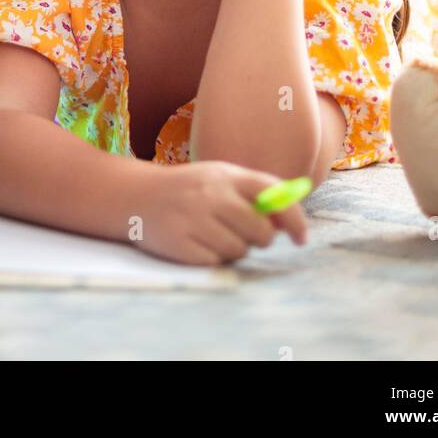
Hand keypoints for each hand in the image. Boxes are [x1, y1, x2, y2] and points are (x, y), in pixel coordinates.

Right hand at [136, 159, 308, 265]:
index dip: (293, 217)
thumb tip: (287, 221)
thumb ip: (253, 194)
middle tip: (248, 235)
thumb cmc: (189, 189)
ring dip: (234, 249)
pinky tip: (198, 243)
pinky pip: (215, 262)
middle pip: (260, 230)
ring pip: (239, 250)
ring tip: (215, 235)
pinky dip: (212, 257)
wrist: (136, 196)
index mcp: (225, 175)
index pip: (271, 192)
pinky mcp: (179, 244)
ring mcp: (193, 219)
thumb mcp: (219, 179)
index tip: (301, 238)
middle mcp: (210, 195)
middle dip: (261, 239)